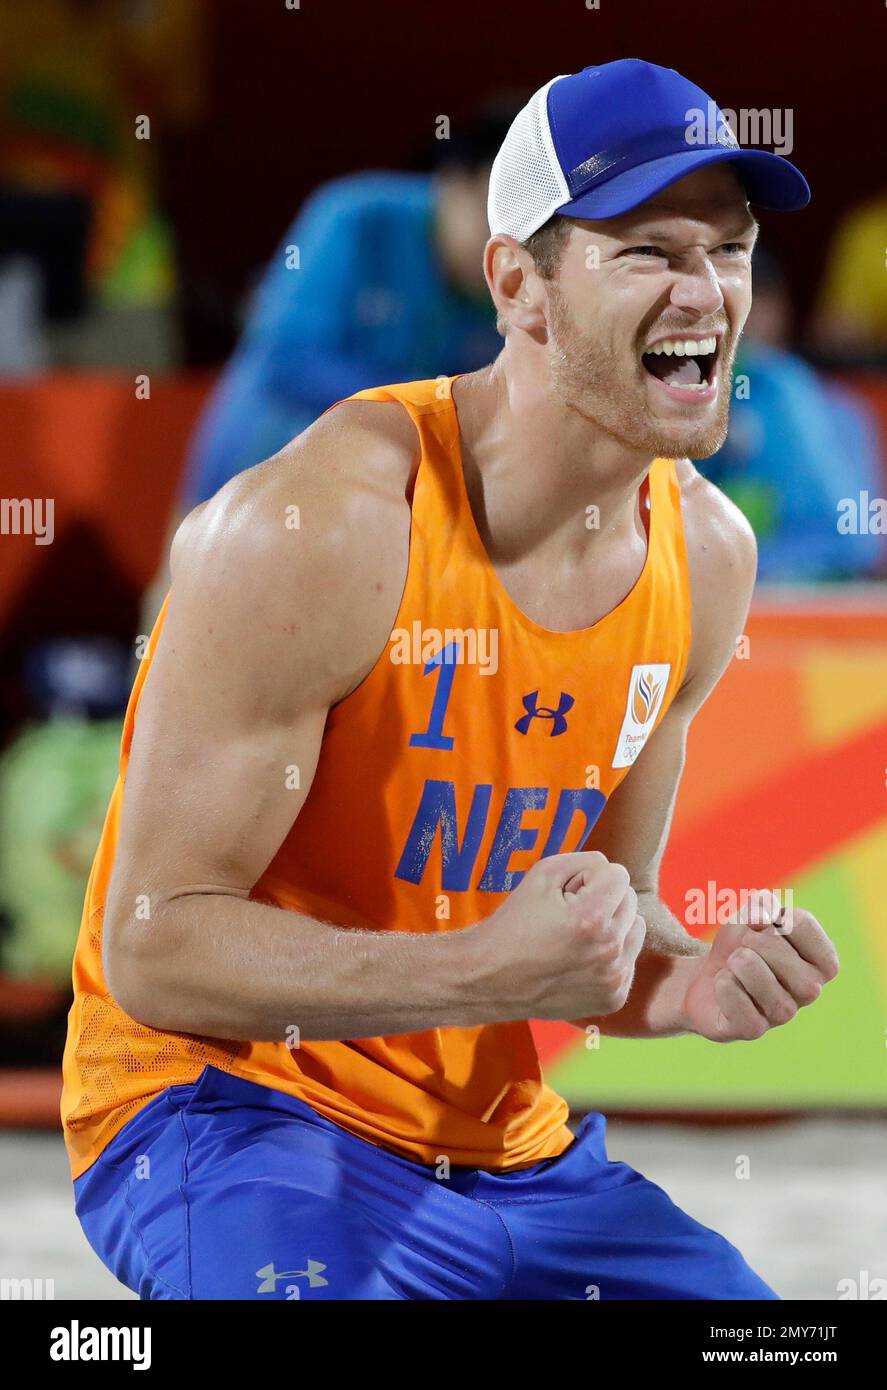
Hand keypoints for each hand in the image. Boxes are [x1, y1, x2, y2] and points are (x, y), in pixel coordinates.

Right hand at [472, 851, 646, 1021]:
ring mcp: (613, 979)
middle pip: (630, 902)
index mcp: (592, 918)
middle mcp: (609, 950)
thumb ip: (586, 861)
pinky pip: (628, 960)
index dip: (591, 878)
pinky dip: (610, 956)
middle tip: (569, 916)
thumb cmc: (514, 923)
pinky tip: (580, 960)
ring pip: (635, 930)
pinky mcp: (613, 998)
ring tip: (578, 937)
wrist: (490, 978)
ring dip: (613, 927)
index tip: (569, 894)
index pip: (620, 876)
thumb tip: (611, 871)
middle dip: (604, 902)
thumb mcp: (542, 874)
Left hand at [680, 890, 838, 1042]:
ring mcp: (782, 1014)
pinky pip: (742, 1008)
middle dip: (758, 943)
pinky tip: (723, 983)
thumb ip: (761, 906)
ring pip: (767, 987)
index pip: (804, 925)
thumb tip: (765, 918)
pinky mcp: (752, 1030)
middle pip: (792, 962)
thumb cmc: (739, 946)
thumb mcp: (749, 917)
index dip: (774, 914)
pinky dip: (725, 987)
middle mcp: (809, 991)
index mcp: (818, 960)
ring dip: (740, 965)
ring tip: (733, 964)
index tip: (763, 923)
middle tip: (743, 945)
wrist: (705, 977)